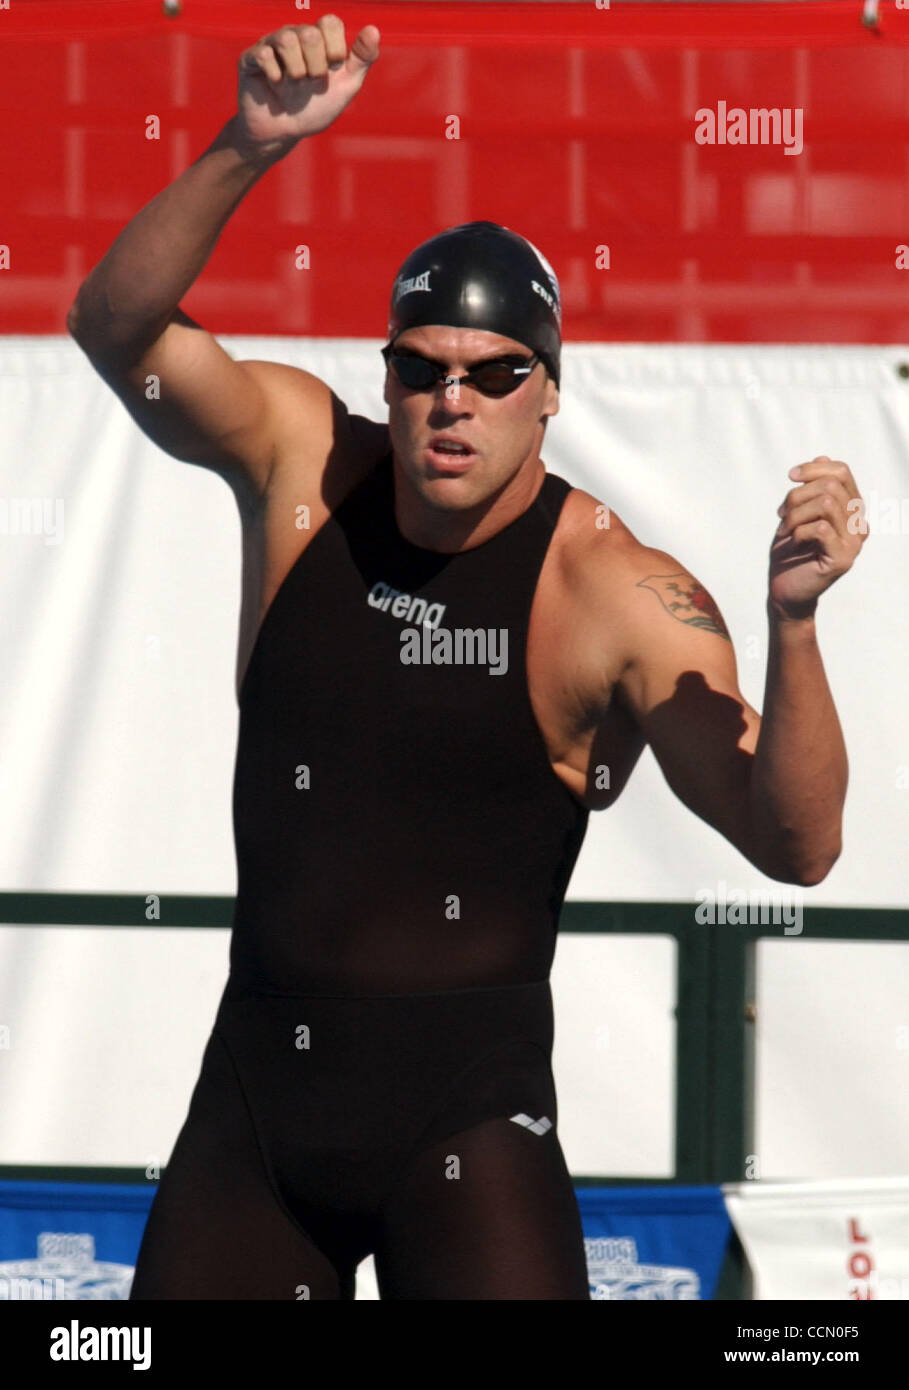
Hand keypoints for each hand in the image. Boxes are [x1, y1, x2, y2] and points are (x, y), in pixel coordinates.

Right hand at [236, 16, 379, 156]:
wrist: (284, 132)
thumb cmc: (316, 107)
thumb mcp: (346, 85)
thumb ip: (362, 58)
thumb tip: (374, 29)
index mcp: (319, 37)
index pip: (330, 22)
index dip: (336, 49)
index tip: (333, 69)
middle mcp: (294, 35)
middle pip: (310, 33)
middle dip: (317, 66)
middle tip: (312, 82)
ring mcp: (271, 44)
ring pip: (286, 39)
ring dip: (297, 71)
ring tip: (294, 84)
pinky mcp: (250, 57)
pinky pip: (264, 54)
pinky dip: (275, 75)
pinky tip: (276, 84)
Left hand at [768, 455, 868, 619]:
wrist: (784, 590)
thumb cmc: (790, 551)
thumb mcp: (798, 513)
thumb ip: (813, 488)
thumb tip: (823, 456)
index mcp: (852, 509)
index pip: (842, 472)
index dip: (814, 468)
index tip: (791, 477)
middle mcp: (859, 524)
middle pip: (832, 485)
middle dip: (798, 494)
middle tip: (782, 513)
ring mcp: (855, 543)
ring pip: (827, 503)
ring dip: (796, 513)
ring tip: (785, 529)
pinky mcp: (843, 559)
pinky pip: (821, 528)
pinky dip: (799, 531)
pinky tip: (792, 542)